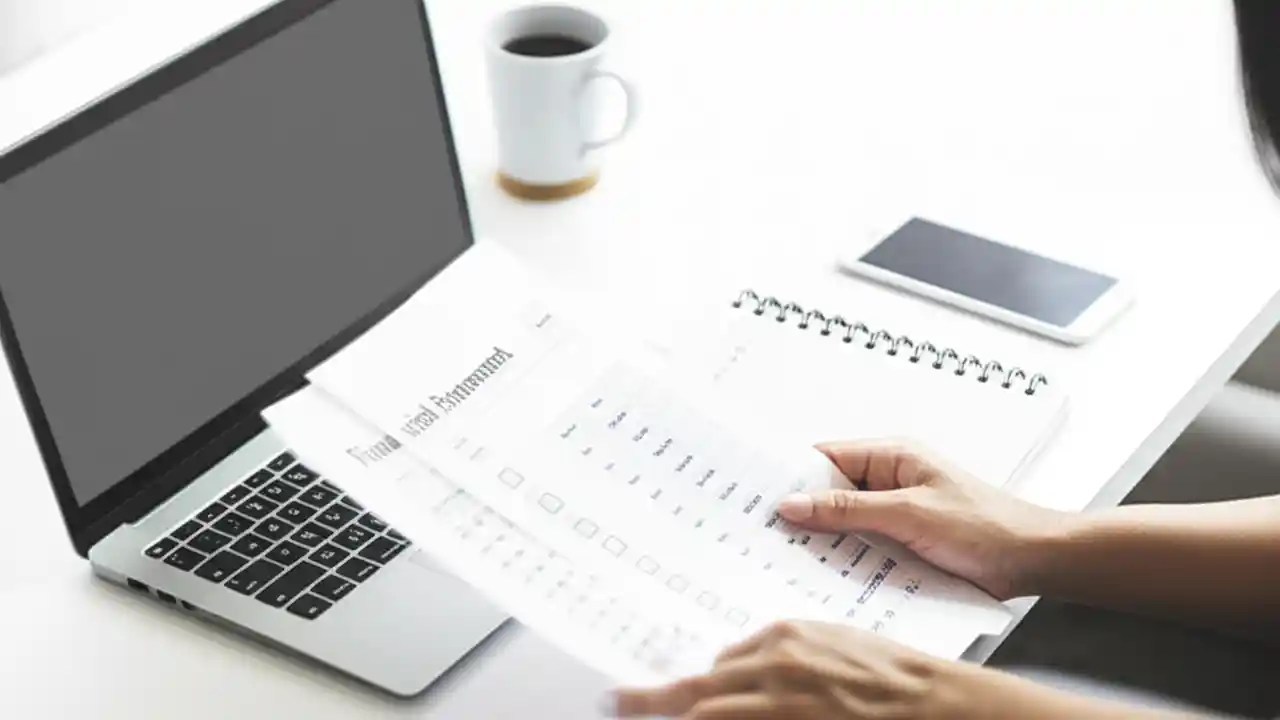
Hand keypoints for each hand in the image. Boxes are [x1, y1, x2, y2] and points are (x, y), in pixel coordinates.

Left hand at [610, 621, 1160, 719]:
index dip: (688, 680)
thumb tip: (742, 666)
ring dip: (674, 715)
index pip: (721, 658)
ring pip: (707, 711)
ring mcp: (780, 701)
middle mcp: (773, 664)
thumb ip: (786, 654)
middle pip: (700, 686)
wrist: (937, 701)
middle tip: (619, 701)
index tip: (660, 687)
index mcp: (783, 635)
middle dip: (657, 698)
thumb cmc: (891, 674)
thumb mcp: (833, 645)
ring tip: (633, 711)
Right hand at [777, 440, 1067, 598]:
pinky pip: (864, 545)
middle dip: (802, 510)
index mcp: (891, 456)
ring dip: (826, 538)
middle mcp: (890, 478)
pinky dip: (848, 557)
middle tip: (766, 531)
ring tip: (790, 555)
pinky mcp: (905, 540)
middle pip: (829, 490)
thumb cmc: (986, 527)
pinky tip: (830, 573)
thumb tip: (793, 502)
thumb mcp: (909, 515)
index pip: (824, 456)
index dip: (790, 473)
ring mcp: (897, 510)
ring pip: (844, 522)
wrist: (1035, 560)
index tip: (756, 492)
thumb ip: (848, 509)